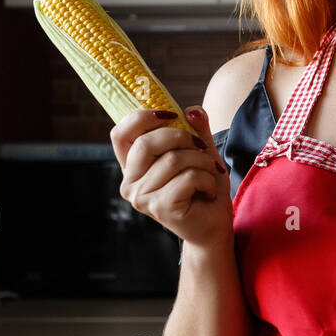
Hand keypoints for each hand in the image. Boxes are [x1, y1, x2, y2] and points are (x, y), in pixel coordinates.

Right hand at [111, 105, 231, 247]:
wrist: (214, 226)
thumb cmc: (203, 188)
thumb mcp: (201, 152)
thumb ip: (195, 129)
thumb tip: (192, 110)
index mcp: (132, 166)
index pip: (120, 133)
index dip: (142, 118)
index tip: (171, 114)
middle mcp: (130, 182)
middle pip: (147, 142)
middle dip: (183, 137)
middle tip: (202, 148)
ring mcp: (141, 197)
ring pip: (173, 159)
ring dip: (203, 162)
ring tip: (210, 174)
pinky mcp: (160, 208)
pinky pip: (188, 177)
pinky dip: (207, 179)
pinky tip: (208, 192)